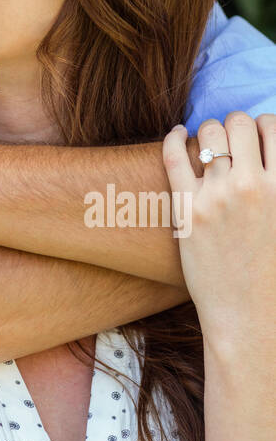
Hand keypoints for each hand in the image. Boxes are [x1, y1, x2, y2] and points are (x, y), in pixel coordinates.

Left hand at [162, 112, 275, 345]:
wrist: (249, 317)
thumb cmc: (274, 274)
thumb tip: (268, 162)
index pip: (273, 127)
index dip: (263, 127)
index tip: (256, 139)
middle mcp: (253, 186)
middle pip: (238, 122)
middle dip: (234, 126)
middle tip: (230, 143)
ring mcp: (217, 196)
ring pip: (208, 133)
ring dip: (208, 133)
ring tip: (207, 146)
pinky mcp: (187, 209)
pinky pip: (174, 155)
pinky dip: (174, 137)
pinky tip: (177, 134)